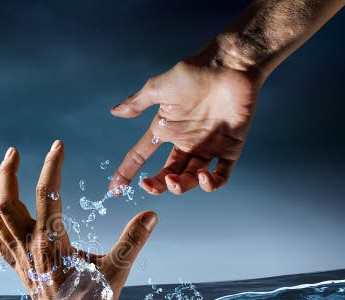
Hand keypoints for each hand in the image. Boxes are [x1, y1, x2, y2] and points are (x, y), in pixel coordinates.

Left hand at [0, 140, 156, 299]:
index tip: (57, 145)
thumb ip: (132, 240)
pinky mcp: (19, 268)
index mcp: (52, 241)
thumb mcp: (116, 270)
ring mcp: (21, 257)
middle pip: (9, 202)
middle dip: (8, 174)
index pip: (46, 194)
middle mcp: (30, 245)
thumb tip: (152, 213)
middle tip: (12, 151)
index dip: (51, 167)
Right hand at [108, 51, 261, 195]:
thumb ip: (137, 102)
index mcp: (166, 128)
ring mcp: (207, 146)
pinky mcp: (230, 148)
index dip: (127, 172)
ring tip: (173, 181)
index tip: (115, 189)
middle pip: (167, 173)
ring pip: (191, 178)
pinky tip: (203, 177)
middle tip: (148, 185)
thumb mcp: (159, 87)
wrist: (230, 65)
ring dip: (180, 186)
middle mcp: (185, 141)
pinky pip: (221, 175)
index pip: (141, 155)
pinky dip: (211, 183)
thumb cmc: (194, 72)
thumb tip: (114, 111)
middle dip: (156, 184)